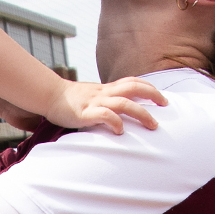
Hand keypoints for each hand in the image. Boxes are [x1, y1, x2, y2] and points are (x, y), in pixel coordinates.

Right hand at [43, 77, 169, 133]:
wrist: (50, 96)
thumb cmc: (72, 100)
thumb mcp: (94, 96)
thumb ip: (108, 101)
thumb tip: (124, 111)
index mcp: (107, 89)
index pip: (133, 81)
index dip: (150, 87)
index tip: (162, 98)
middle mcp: (105, 93)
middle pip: (134, 87)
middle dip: (153, 95)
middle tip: (165, 105)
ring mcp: (96, 102)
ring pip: (125, 103)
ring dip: (142, 113)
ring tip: (152, 125)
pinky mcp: (86, 113)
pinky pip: (105, 115)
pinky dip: (116, 122)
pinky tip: (121, 131)